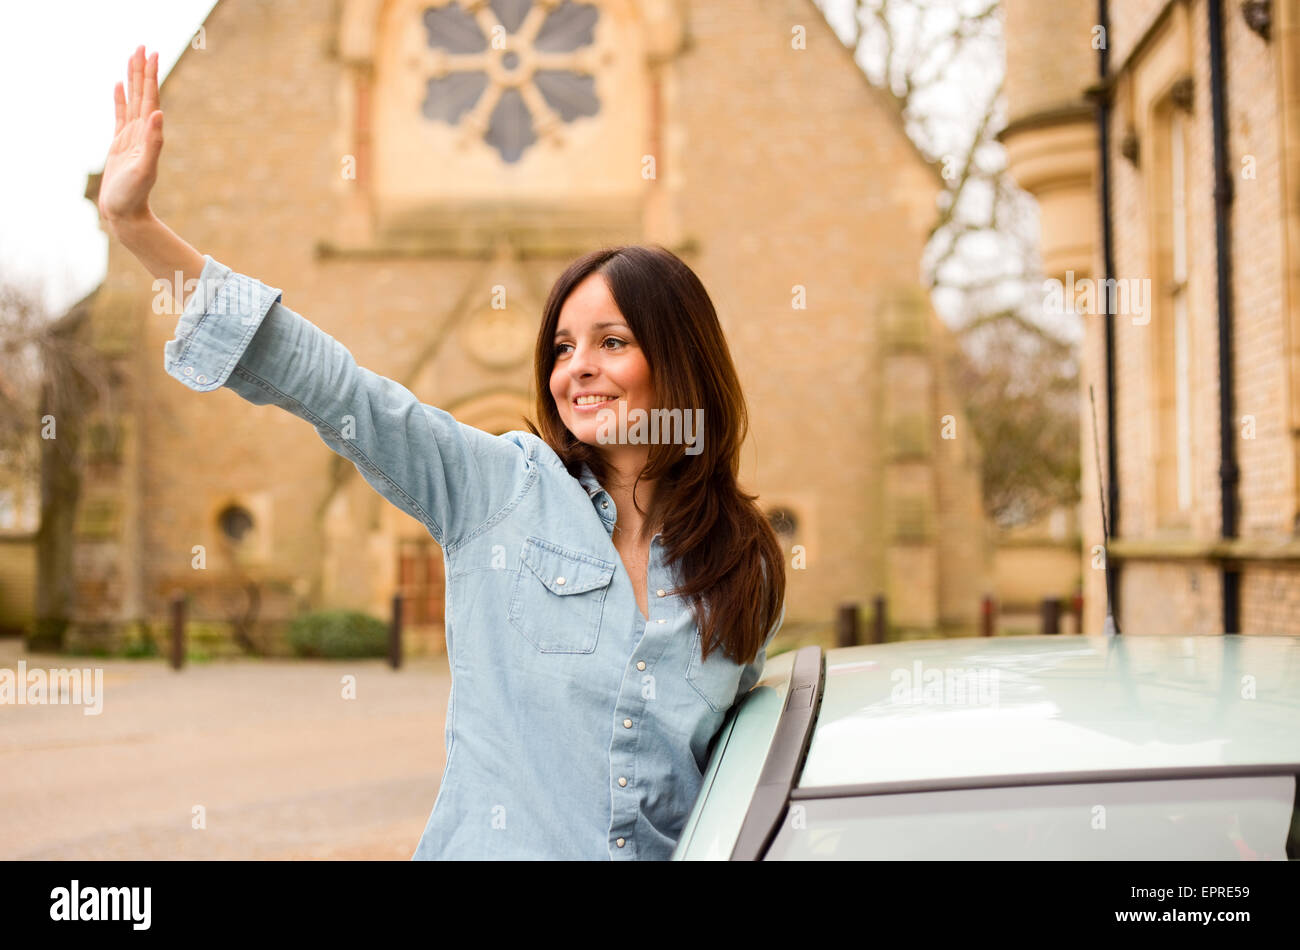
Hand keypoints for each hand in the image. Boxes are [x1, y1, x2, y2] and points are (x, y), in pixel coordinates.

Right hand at [98, 46, 162, 226]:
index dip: (150, 76)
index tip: (152, 54)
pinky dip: (119, 99)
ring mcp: (131, 137)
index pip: (150, 98)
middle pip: (142, 94)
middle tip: (143, 46)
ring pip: (132, 101)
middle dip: (142, 70)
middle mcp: (142, 132)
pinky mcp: (119, 144)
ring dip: (132, 80)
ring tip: (132, 58)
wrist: (126, 214)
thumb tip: (158, 115)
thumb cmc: (134, 196)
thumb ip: (154, 143)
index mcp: (148, 135)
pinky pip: (119, 115)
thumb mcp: (145, 169)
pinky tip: (118, 86)